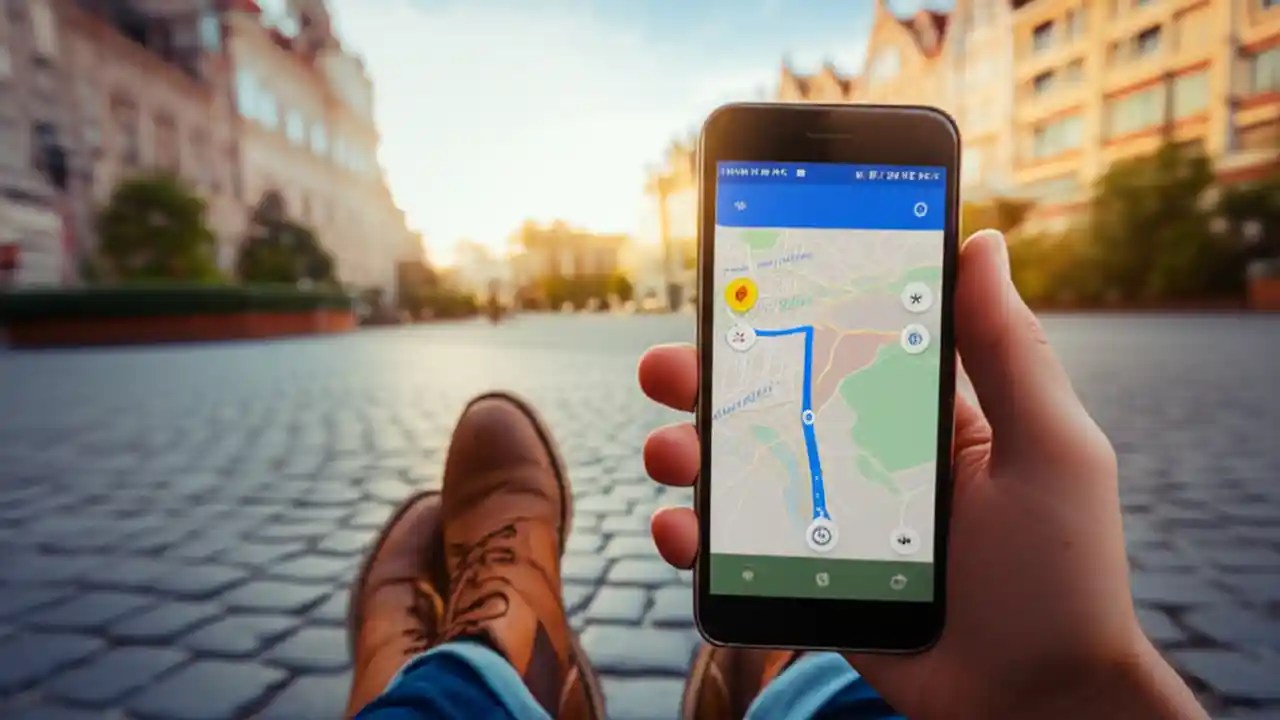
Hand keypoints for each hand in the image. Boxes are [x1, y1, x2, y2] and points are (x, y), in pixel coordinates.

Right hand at [637, 231, 1206, 719]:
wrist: (1035, 703)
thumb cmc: (1061, 574)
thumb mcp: (1049, 449)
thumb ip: (1010, 351)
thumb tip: (980, 244)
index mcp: (918, 419)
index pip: (841, 347)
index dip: (786, 316)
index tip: (738, 284)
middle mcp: (863, 460)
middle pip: (768, 405)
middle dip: (708, 381)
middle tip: (668, 367)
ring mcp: (826, 521)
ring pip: (737, 473)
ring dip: (687, 454)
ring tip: (669, 455)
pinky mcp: (803, 579)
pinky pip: (732, 552)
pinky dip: (693, 538)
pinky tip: (680, 530)